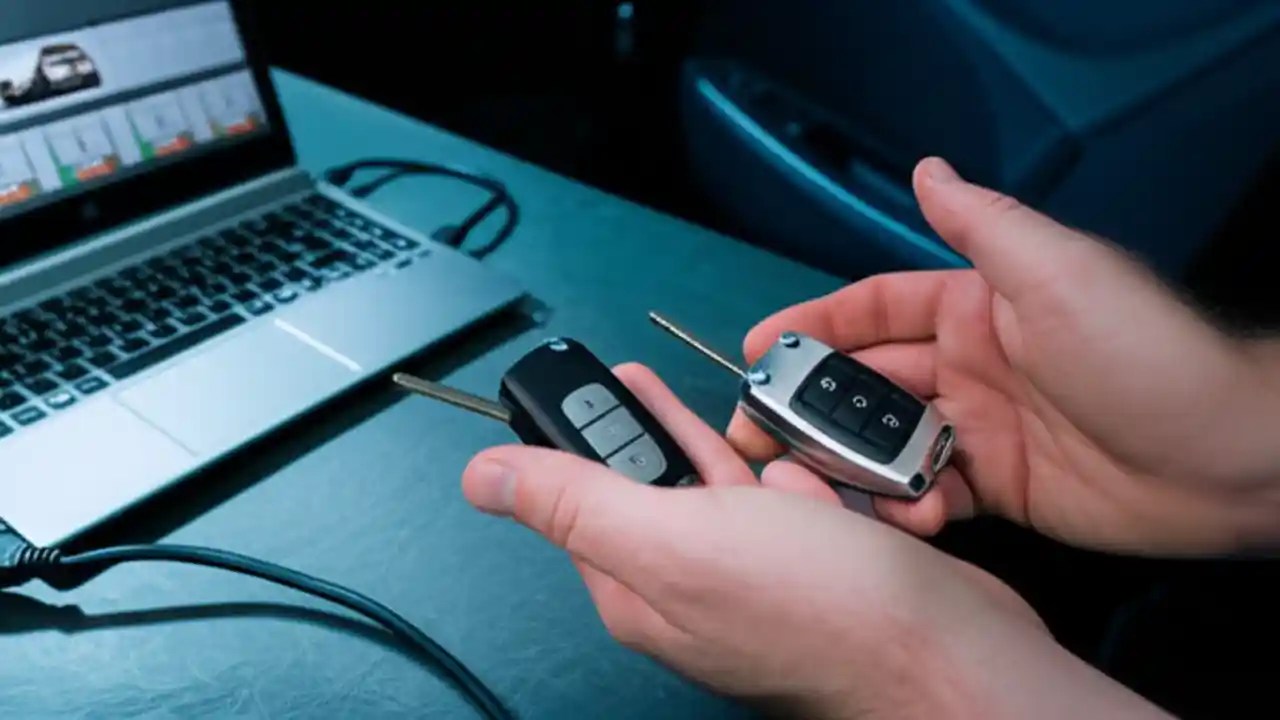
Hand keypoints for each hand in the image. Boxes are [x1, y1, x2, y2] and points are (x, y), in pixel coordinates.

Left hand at [462, 365, 1164, 718]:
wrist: (950, 648)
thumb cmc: (818, 608)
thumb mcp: (674, 537)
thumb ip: (577, 501)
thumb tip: (484, 478)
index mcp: (642, 588)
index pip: (587, 499)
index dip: (586, 437)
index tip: (588, 384)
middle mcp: (696, 588)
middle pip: (657, 488)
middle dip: (654, 434)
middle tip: (636, 378)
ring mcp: (760, 578)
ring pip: (727, 490)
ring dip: (727, 451)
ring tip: (706, 404)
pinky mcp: (817, 563)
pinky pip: (788, 503)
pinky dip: (792, 480)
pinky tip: (798, 470)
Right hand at [730, 157, 1279, 555]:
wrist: (1224, 458)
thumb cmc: (1147, 354)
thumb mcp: (1057, 273)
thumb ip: (982, 225)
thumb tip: (929, 170)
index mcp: (976, 307)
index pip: (873, 310)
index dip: (813, 325)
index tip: (760, 346)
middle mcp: (969, 365)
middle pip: (867, 381)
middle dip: (811, 403)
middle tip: (759, 431)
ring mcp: (979, 428)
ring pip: (885, 443)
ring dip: (850, 462)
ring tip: (817, 482)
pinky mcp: (995, 487)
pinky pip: (926, 497)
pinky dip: (903, 508)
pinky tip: (901, 515)